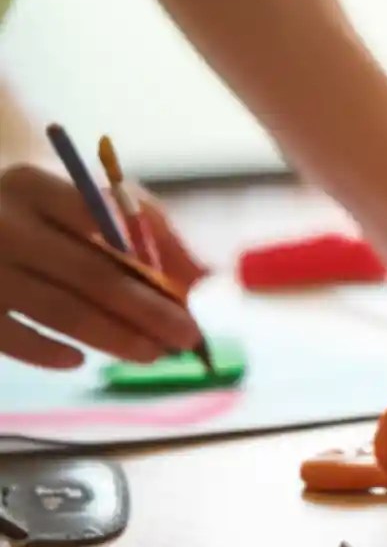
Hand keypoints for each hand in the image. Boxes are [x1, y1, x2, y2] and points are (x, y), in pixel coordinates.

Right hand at [0, 165, 206, 368]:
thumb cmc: (42, 211)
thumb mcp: (84, 201)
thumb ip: (147, 230)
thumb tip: (206, 277)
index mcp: (35, 186)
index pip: (105, 222)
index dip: (154, 258)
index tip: (193, 291)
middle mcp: (4, 221)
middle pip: (92, 273)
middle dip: (148, 311)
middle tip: (188, 338)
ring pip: (60, 310)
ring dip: (115, 337)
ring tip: (155, 353)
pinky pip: (12, 338)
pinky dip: (49, 353)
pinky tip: (81, 360)